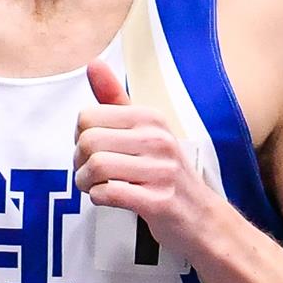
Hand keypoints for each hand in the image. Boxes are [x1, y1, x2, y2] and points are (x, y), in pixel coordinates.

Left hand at [74, 61, 209, 255]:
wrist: (202, 218)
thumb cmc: (167, 173)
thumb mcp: (146, 130)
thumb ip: (115, 100)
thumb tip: (94, 64)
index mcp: (151, 118)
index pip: (88, 117)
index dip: (80, 137)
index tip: (92, 150)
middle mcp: (158, 140)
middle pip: (89, 141)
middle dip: (79, 162)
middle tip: (89, 173)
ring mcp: (161, 171)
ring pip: (96, 167)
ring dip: (86, 183)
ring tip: (95, 186)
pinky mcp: (159, 201)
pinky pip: (110, 193)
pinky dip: (99, 198)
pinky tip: (108, 198)